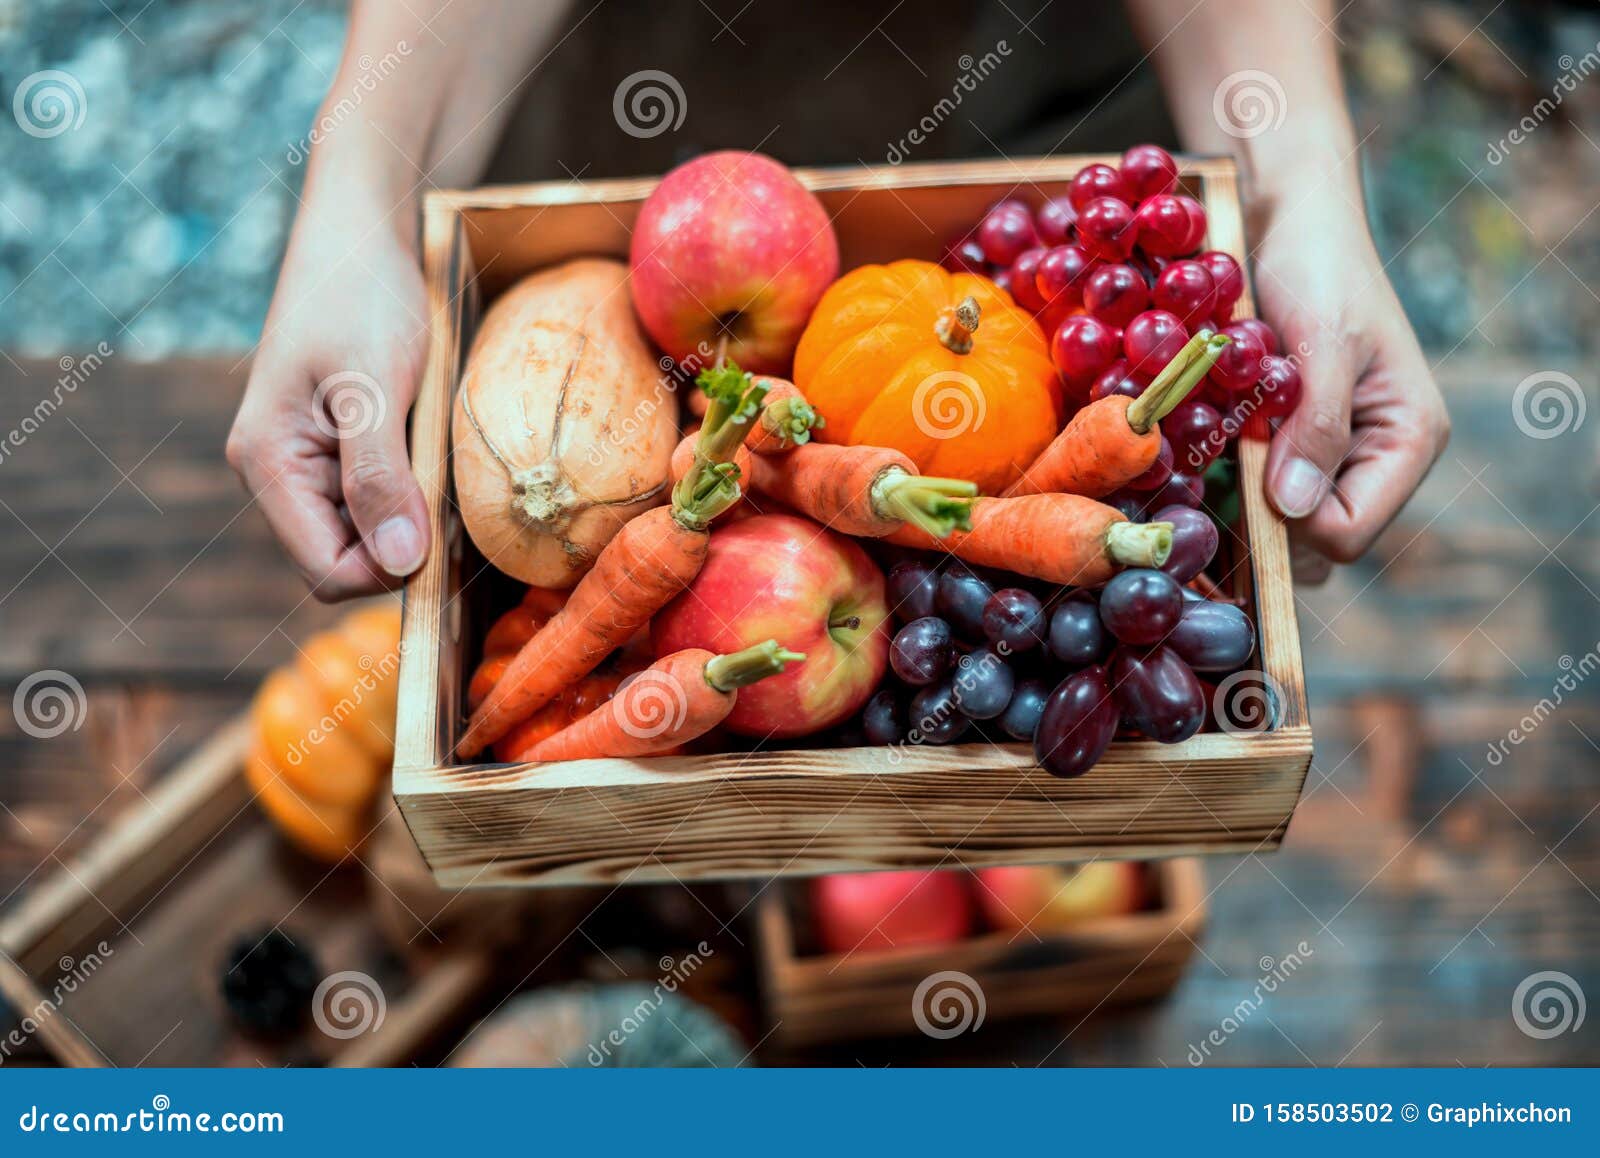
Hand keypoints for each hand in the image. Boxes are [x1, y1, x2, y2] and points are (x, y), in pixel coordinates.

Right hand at [227, 188, 430, 600]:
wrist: (359, 232)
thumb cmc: (361, 295)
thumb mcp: (375, 385)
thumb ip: (380, 477)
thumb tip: (401, 564)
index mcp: (269, 464)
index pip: (327, 572)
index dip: (388, 570)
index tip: (440, 530)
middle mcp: (276, 473)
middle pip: (345, 559)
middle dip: (400, 540)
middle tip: (446, 487)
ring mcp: (304, 461)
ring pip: (365, 531)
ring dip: (409, 511)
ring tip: (436, 455)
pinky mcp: (333, 446)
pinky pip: (374, 496)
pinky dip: (410, 485)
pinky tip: (429, 446)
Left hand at [1250, 189, 1449, 582]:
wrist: (1295, 221)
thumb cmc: (1319, 267)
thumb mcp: (1320, 341)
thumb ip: (1316, 425)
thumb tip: (1294, 506)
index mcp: (1409, 440)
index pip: (1348, 534)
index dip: (1291, 522)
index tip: (1248, 470)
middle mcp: (1380, 456)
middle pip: (1317, 536)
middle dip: (1267, 511)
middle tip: (1228, 453)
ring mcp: (1340, 449)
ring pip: (1287, 517)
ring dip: (1246, 492)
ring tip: (1225, 435)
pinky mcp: (1302, 437)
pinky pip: (1267, 484)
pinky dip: (1236, 470)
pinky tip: (1220, 431)